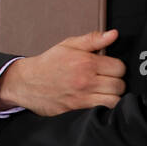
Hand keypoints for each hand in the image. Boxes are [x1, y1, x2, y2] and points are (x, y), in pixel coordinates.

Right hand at [0, 29, 125, 116]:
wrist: (27, 82)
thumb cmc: (48, 64)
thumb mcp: (69, 45)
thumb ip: (93, 40)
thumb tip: (113, 34)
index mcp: (86, 62)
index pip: (119, 67)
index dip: (117, 67)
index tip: (110, 68)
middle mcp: (86, 80)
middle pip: (119, 84)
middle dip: (117, 81)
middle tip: (108, 80)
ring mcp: (83, 96)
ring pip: (114, 100)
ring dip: (113, 96)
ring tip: (106, 91)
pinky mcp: (78, 108)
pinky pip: (102, 110)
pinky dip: (106, 107)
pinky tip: (101, 101)